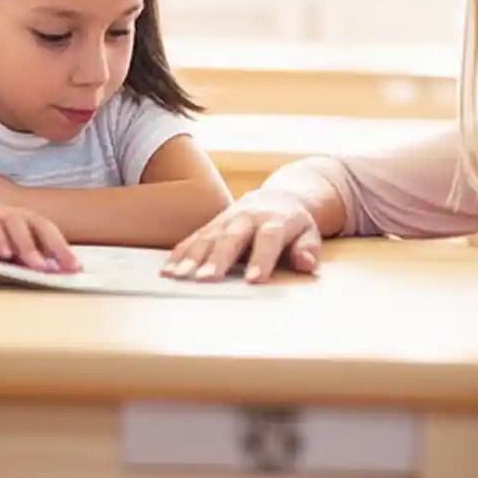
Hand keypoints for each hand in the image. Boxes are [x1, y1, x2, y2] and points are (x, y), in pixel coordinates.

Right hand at [0, 201, 79, 272]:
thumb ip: (9, 256)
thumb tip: (35, 271)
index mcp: (11, 221)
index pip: (43, 230)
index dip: (61, 247)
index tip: (75, 268)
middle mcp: (4, 212)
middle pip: (38, 223)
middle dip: (57, 245)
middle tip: (70, 266)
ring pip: (16, 222)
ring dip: (29, 245)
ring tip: (40, 266)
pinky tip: (4, 254)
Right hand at [162, 188, 321, 282]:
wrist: (277, 196)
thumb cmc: (293, 223)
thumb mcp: (309, 233)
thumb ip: (308, 249)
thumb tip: (306, 263)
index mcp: (275, 220)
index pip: (268, 239)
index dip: (261, 259)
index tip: (253, 281)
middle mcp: (247, 217)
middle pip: (232, 237)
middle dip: (218, 258)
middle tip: (207, 280)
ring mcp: (226, 219)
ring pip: (208, 236)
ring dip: (192, 257)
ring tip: (179, 276)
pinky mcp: (211, 224)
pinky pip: (193, 238)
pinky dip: (179, 254)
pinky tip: (168, 270)